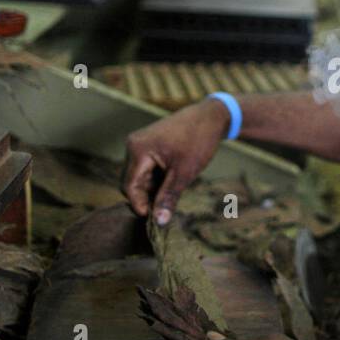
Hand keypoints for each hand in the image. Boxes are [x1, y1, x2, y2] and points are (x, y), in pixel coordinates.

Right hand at [122, 99, 229, 223]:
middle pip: (132, 182)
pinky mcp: (147, 145)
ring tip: (174, 189)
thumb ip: (169, 197)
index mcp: (138, 150)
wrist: (210, 117)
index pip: (129, 186)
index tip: (154, 219)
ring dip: (153, 188)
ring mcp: (139, 144)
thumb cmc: (198, 141)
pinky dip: (156, 179)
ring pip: (139, 177)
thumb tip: (159, 222)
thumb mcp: (184, 173)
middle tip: (167, 206)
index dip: (139, 205)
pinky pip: (145, 169)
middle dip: (146, 197)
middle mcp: (133, 145)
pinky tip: (172, 179)